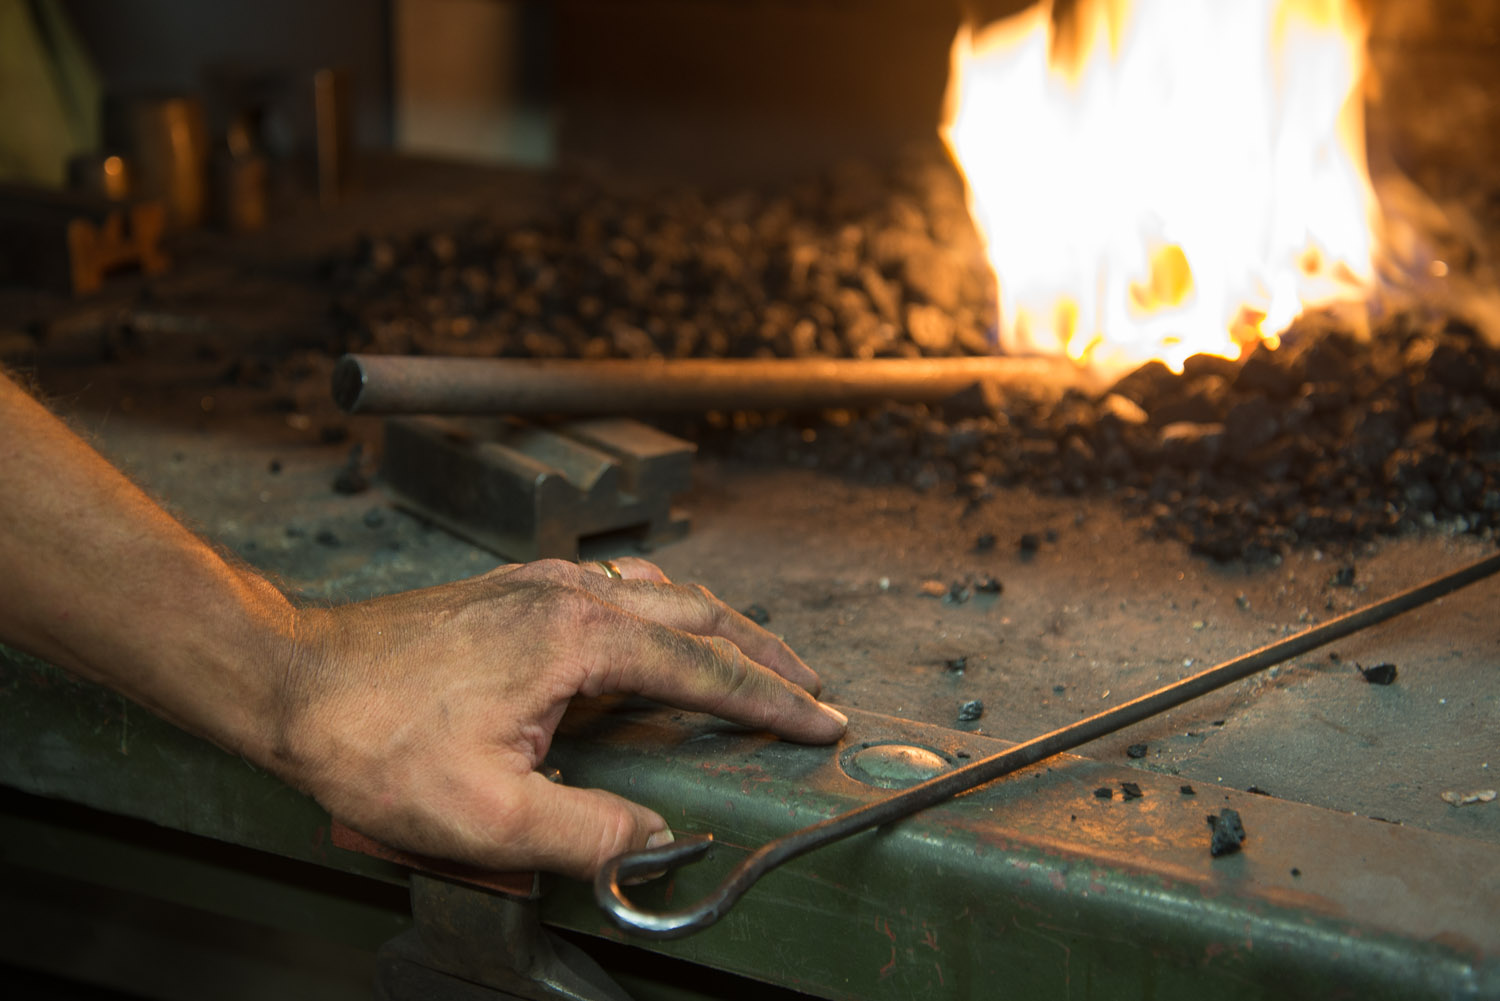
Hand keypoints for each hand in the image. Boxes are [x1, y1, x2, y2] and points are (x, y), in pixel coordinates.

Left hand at [275, 557, 845, 878]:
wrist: (292, 680)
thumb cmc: (373, 740)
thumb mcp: (487, 817)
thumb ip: (587, 833)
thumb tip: (657, 839)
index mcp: (580, 640)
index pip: (707, 668)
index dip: (772, 701)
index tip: (820, 722)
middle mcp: (571, 596)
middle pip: (699, 614)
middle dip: (763, 653)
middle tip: (810, 687)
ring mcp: (542, 586)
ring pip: (661, 592)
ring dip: (717, 625)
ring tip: (752, 657)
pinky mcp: (515, 592)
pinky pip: (616, 589)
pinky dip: (663, 609)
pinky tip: (656, 628)